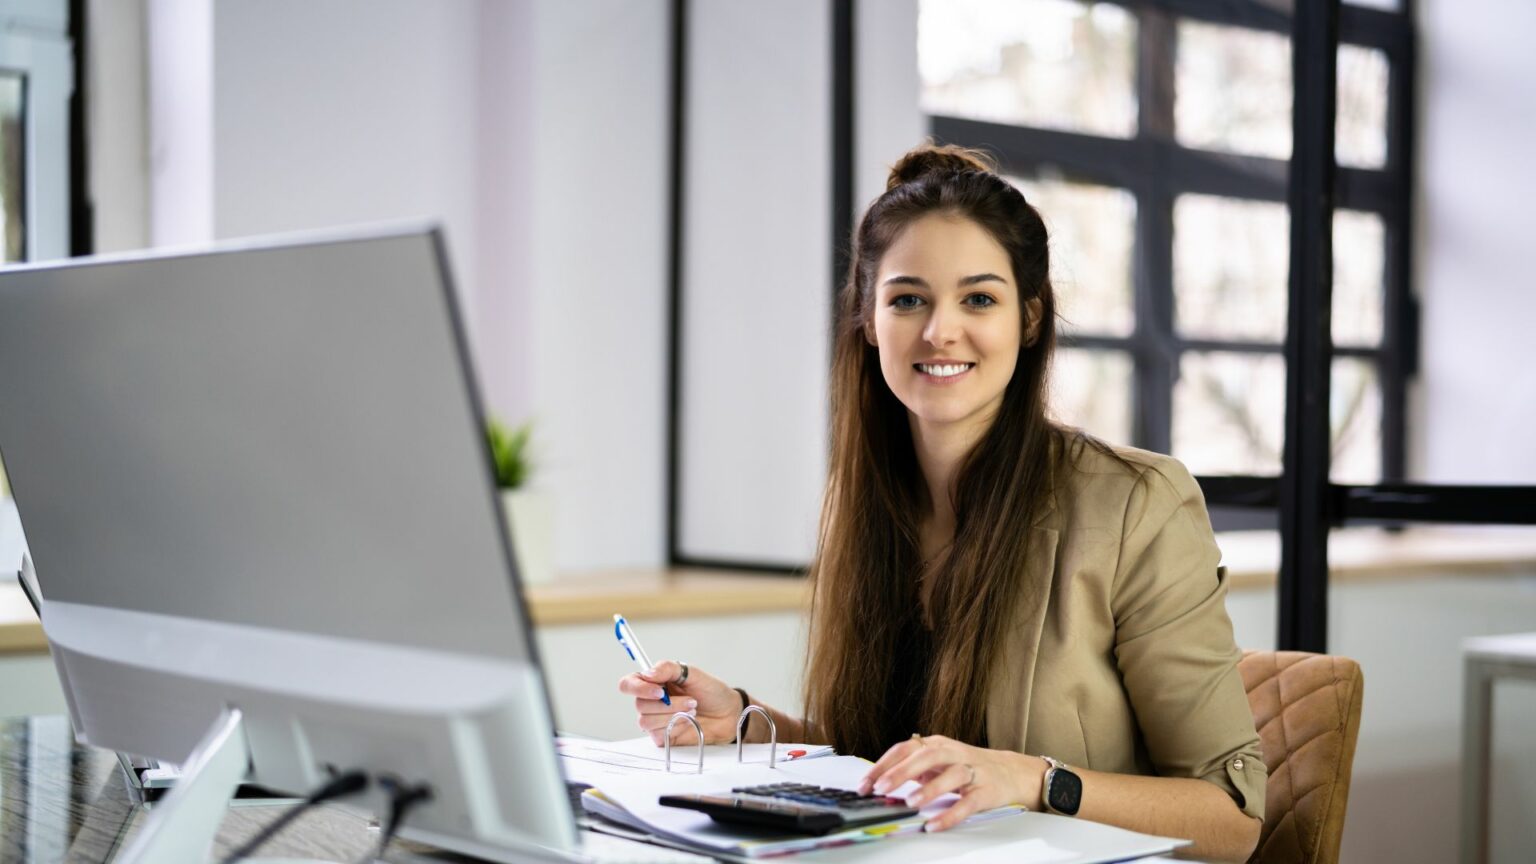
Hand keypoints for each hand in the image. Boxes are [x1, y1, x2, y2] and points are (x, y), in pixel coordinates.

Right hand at [616, 660, 744, 746]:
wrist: (728, 713)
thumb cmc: (711, 691)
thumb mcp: (692, 673)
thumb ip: (668, 668)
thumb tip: (648, 674)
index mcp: (653, 682)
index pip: (629, 683)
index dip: (638, 687)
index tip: (660, 690)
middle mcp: (651, 701)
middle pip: (639, 704)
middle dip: (667, 704)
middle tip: (691, 700)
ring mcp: (655, 720)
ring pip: (646, 720)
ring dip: (673, 714)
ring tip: (692, 709)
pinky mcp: (662, 736)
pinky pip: (657, 734)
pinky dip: (675, 726)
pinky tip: (688, 722)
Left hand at [857, 734, 1047, 831]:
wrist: (1011, 772)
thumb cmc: (967, 767)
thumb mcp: (938, 763)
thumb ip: (913, 770)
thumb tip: (880, 783)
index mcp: (937, 744)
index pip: (905, 749)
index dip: (884, 765)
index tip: (865, 783)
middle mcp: (953, 753)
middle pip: (926, 756)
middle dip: (901, 772)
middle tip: (882, 788)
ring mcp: (972, 771)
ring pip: (950, 775)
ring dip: (929, 789)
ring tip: (910, 803)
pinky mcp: (986, 791)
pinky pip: (968, 803)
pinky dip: (950, 815)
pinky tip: (934, 825)